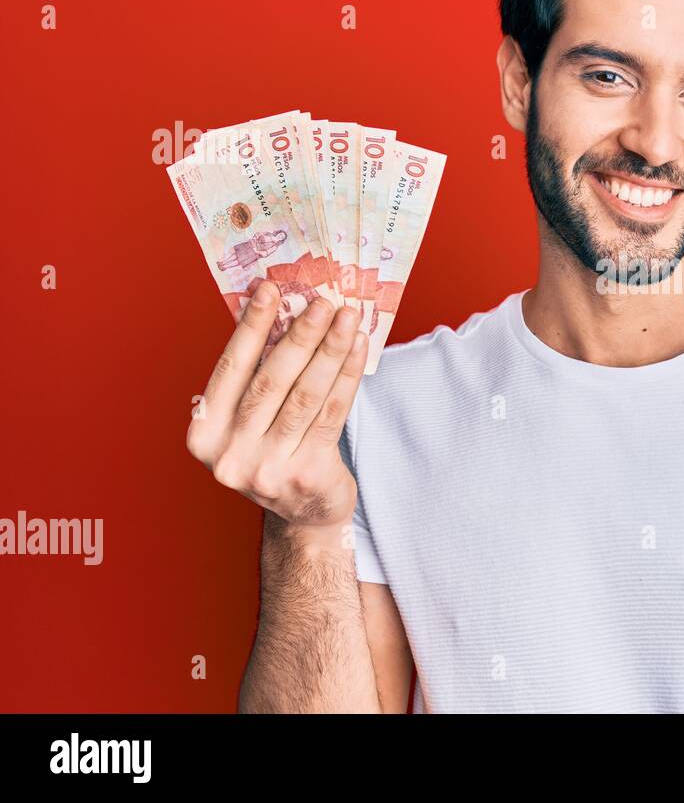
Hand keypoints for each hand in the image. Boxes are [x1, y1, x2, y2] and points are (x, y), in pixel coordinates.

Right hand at [186, 280, 367, 538]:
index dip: (251, 327)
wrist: (304, 515)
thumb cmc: (276, 451)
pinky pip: (332, 414)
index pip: (230, 369)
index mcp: (204, 433)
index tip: (269, 288)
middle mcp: (229, 454)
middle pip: (271, 381)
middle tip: (323, 301)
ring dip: (329, 350)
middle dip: (300, 335)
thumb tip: (281, 308)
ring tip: (347, 317)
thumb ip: (256, 376)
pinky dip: (347, 376)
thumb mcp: (250, 420)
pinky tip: (359, 349)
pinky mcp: (307, 475)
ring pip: (305, 395)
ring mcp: (267, 469)